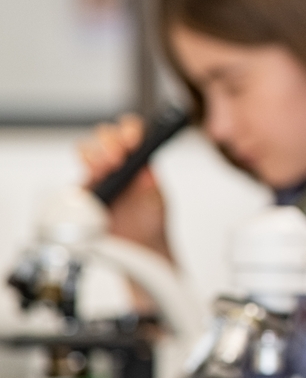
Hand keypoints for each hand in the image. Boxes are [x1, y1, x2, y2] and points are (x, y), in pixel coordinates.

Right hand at [78, 114, 171, 258]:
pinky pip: (76, 172)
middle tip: (118, 158)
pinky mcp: (83, 189)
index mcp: (138, 160)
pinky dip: (81, 171)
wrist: (139, 247)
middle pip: (106, 134)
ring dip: (95, 153)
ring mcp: (98, 175)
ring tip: (105, 168)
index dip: (130, 130)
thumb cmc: (151, 222)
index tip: (133, 141)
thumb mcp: (158, 201)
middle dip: (110, 141)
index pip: (132, 132)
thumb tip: (146, 171)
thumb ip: (151, 186)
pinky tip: (93, 177)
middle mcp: (117, 163)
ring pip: (87, 148)